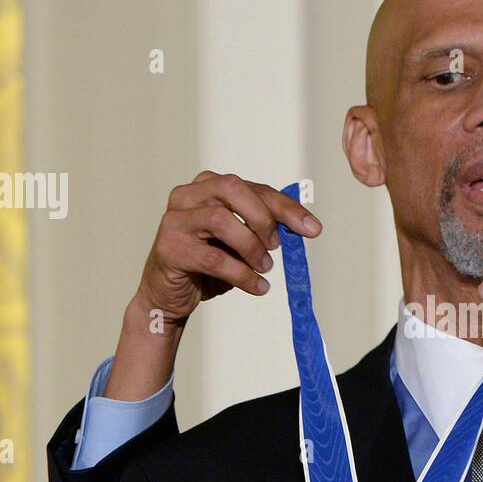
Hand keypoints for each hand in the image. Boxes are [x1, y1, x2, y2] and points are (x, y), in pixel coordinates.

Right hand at [105, 172, 320, 400]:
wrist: (169, 296)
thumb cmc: (208, 264)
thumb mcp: (240, 241)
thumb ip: (263, 228)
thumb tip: (304, 226)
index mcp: (207, 185)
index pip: (254, 188)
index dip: (286, 208)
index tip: (313, 229)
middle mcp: (187, 196)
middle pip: (232, 189)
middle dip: (262, 217)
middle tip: (275, 245)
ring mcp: (175, 221)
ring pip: (221, 221)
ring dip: (252, 247)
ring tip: (265, 268)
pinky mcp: (170, 249)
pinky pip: (215, 259)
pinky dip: (243, 275)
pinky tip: (258, 287)